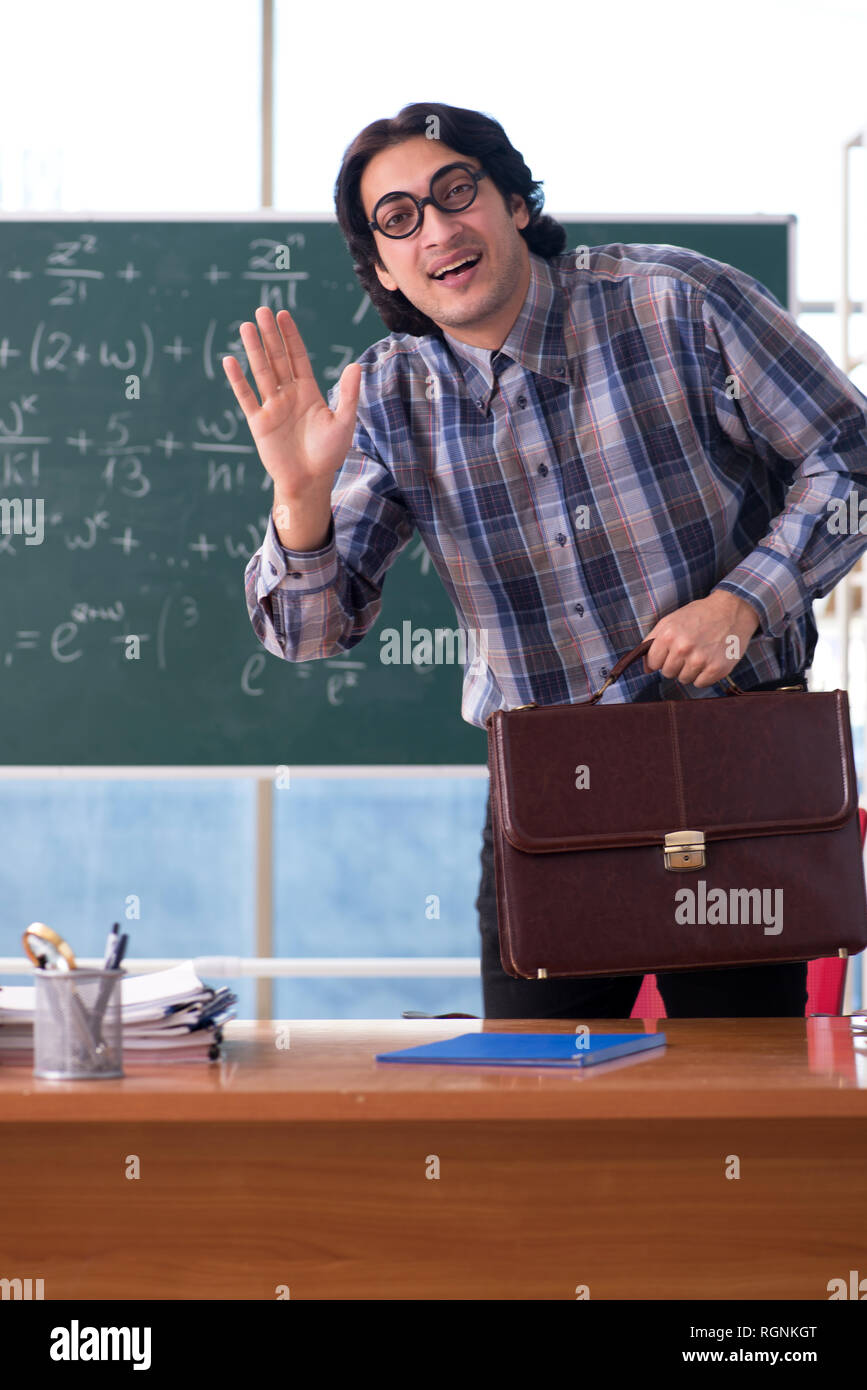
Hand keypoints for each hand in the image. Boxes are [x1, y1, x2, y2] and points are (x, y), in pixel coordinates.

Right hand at [222, 307, 361, 501]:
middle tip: (261, 310)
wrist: (310, 481)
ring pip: (261, 372)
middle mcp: (289, 395)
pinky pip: (247, 397)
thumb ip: (349, 394)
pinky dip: (238, 380)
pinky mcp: (259, 422)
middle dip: (270, 335)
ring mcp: (272, 407)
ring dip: (254, 350)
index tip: (282, 314)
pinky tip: (230, 361)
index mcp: (309, 391)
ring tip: (246, 326)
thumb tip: (356, 366)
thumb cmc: (329, 454)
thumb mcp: (344, 422)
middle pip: (277, 359)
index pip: (297, 357)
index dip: (290, 336)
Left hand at [642, 590, 760, 687]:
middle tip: (689, 650)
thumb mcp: (670, 621)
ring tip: (700, 653)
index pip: (653, 663)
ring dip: (690, 670)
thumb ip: (652, 643)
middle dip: (676, 664)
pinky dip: (704, 675)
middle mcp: (683, 648)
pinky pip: (700, 683)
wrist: (732, 610)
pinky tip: (710, 659)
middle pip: (668, 673)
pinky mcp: (717, 669)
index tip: (671, 651)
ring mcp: (700, 659)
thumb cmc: (699, 615)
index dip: (661, 658)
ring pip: (684, 679)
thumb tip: (646, 669)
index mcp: (668, 635)